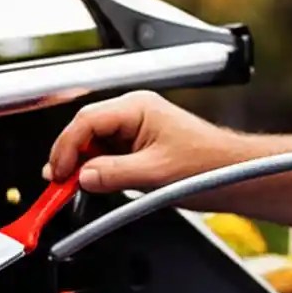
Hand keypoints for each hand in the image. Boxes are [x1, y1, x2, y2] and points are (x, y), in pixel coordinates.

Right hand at [42, 91, 238, 193]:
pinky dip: (95, 169)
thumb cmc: (209, 165)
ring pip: (94, 142)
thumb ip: (114, 174)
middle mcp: (134, 112)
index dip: (67, 148)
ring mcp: (136, 128)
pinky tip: (90, 183)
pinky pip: (107, 153)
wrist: (235, 174)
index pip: (87, 121)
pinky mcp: (139, 146)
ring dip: (81, 163)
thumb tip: (82, 177)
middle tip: (56, 182)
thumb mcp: (156, 174)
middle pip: (85, 129)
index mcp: (137, 107)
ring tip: (69, 185)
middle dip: (69, 155)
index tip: (58, 173)